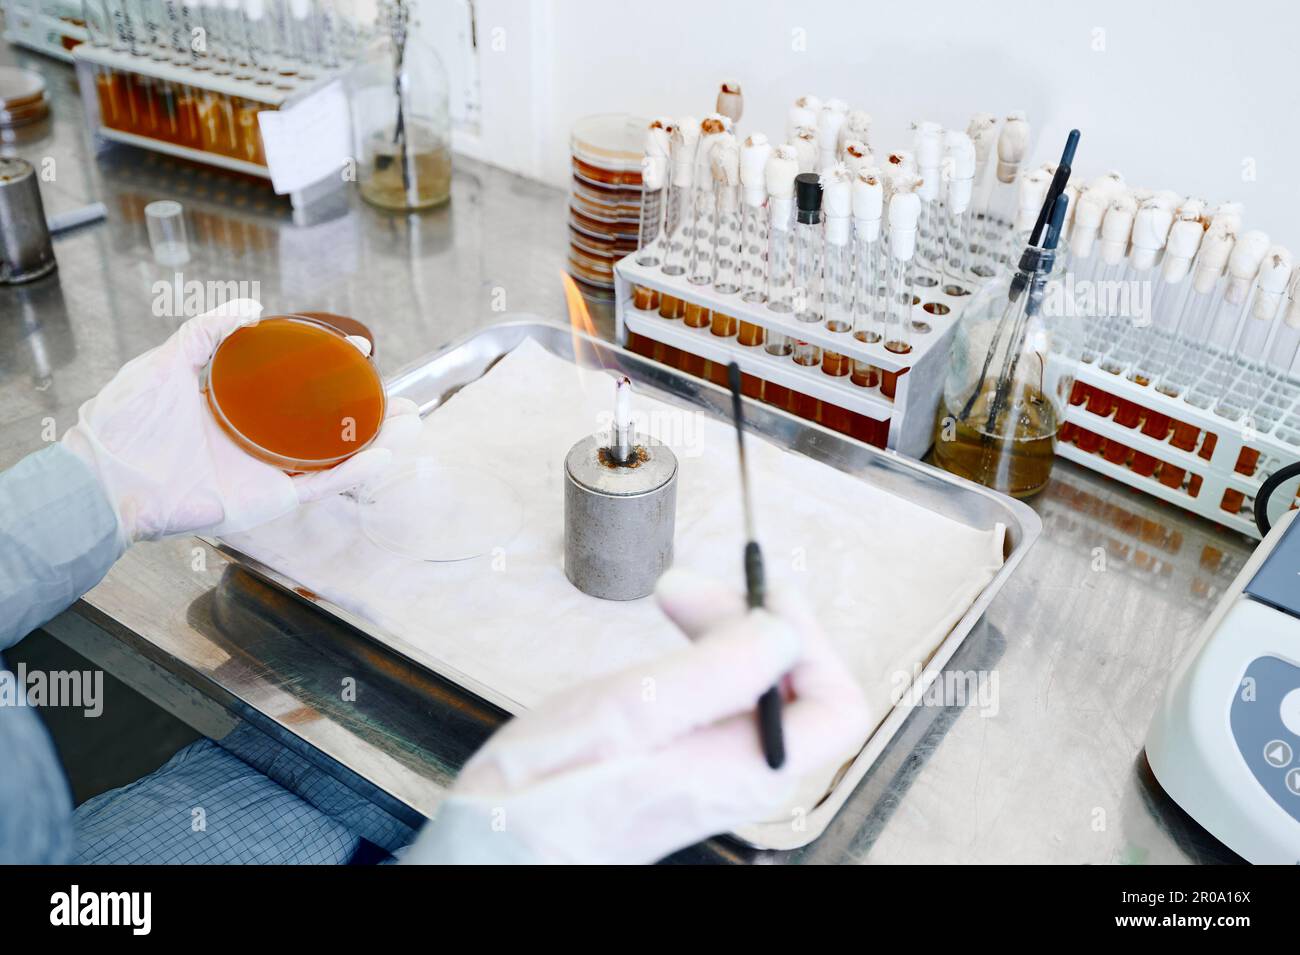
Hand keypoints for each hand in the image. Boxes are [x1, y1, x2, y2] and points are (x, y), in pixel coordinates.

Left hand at [62, 300, 419, 542]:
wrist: (108, 478)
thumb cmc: (125, 424)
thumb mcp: (166, 362)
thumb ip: (206, 332)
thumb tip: (251, 307)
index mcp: (237, 407)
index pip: (296, 383)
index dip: (331, 365)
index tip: (360, 347)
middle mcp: (258, 439)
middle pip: (323, 422)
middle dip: (364, 409)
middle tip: (395, 394)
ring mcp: (267, 469)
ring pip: (333, 454)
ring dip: (372, 440)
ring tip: (408, 421)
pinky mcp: (270, 497)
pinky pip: (320, 484)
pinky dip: (353, 472)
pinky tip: (383, 455)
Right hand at [407, 571, 872, 863]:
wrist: (492, 844)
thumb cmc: (546, 792)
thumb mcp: (628, 714)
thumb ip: (716, 672)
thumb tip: (785, 631)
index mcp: (746, 771)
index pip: (836, 708)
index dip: (810, 640)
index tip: (760, 595)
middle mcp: (742, 773)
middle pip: (795, 684)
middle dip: (753, 621)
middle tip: (687, 588)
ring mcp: (715, 766)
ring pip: (757, 682)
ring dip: (725, 629)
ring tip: (672, 598)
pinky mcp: (685, 756)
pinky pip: (723, 693)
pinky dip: (703, 650)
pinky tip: (669, 634)